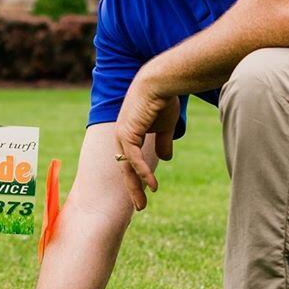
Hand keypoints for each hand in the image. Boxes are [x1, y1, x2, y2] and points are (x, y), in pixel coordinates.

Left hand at [114, 70, 179, 210]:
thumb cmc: (164, 99)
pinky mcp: (128, 133)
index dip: (138, 178)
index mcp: (129, 133)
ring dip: (136, 186)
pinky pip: (134, 159)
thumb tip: (166, 159)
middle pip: (125, 168)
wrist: (161, 82)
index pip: (130, 161)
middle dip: (133, 189)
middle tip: (140, 207)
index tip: (148, 192)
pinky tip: (152, 185)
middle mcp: (122, 135)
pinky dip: (142, 173)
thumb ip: (163, 142)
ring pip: (127, 167)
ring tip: (143, 204)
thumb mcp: (165, 126)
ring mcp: (122, 134)